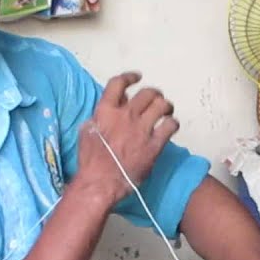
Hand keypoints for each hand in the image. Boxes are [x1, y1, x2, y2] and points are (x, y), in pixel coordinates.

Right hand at [75, 72, 179, 205]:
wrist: (100, 182)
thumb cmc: (91, 161)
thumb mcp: (87, 132)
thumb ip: (99, 116)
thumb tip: (111, 108)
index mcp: (106, 111)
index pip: (119, 84)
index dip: (130, 77)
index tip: (137, 77)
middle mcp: (125, 115)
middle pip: (146, 93)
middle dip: (153, 94)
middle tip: (156, 99)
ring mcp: (141, 130)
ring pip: (162, 105)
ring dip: (166, 105)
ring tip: (167, 110)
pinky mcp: (154, 145)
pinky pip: (170, 126)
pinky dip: (172, 123)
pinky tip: (171, 126)